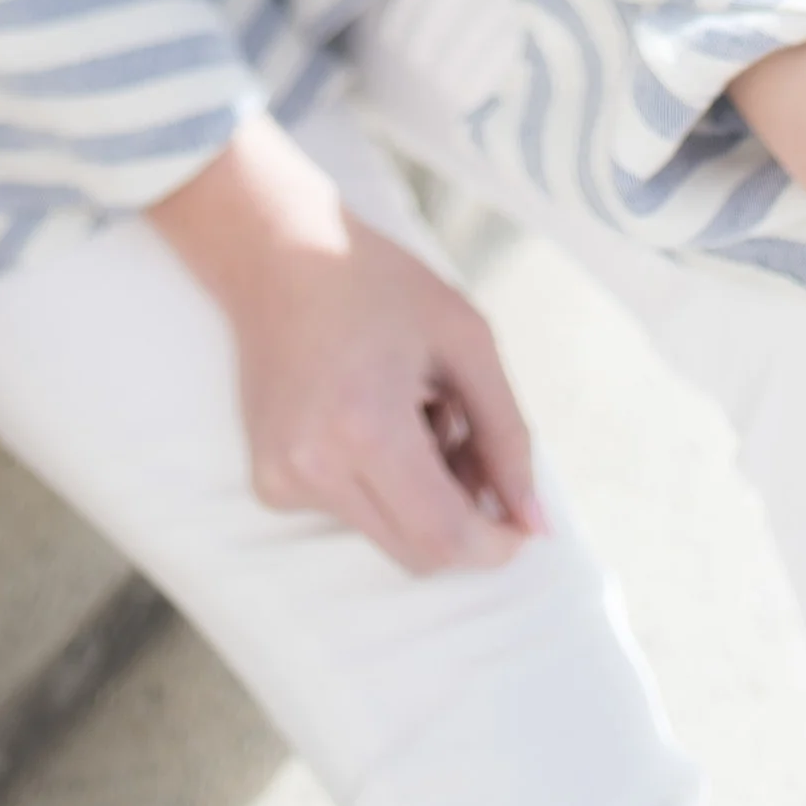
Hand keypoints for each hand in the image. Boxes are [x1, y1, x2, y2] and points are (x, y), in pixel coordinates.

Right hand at [150, 116, 544, 575]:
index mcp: (366, 426)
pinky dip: (380, 484)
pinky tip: (372, 416)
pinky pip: (350, 514)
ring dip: (421, 497)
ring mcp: (283, 480)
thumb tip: (537, 525)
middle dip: (461, 516)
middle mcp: (314, 466)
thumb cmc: (379, 284)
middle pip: (417, 551)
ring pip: (387, 536)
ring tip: (414, 411)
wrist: (277, 254)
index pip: (443, 536)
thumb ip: (509, 436)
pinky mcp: (268, 483)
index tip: (520, 524)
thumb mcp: (466, 339)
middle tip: (467, 441)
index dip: (494, 545)